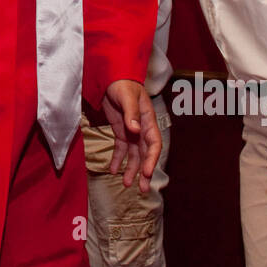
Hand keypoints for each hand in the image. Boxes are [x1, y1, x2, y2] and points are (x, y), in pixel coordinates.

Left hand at [101, 79, 160, 194]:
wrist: (113, 78)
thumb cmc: (124, 84)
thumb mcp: (127, 97)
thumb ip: (131, 114)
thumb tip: (135, 130)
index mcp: (148, 121)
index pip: (154, 144)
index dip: (152, 160)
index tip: (147, 172)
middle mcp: (142, 129)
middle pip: (145, 154)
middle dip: (144, 172)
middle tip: (142, 189)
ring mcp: (132, 132)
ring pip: (134, 155)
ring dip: (131, 170)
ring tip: (127, 184)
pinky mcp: (121, 132)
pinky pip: (121, 149)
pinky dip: (118, 160)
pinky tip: (113, 170)